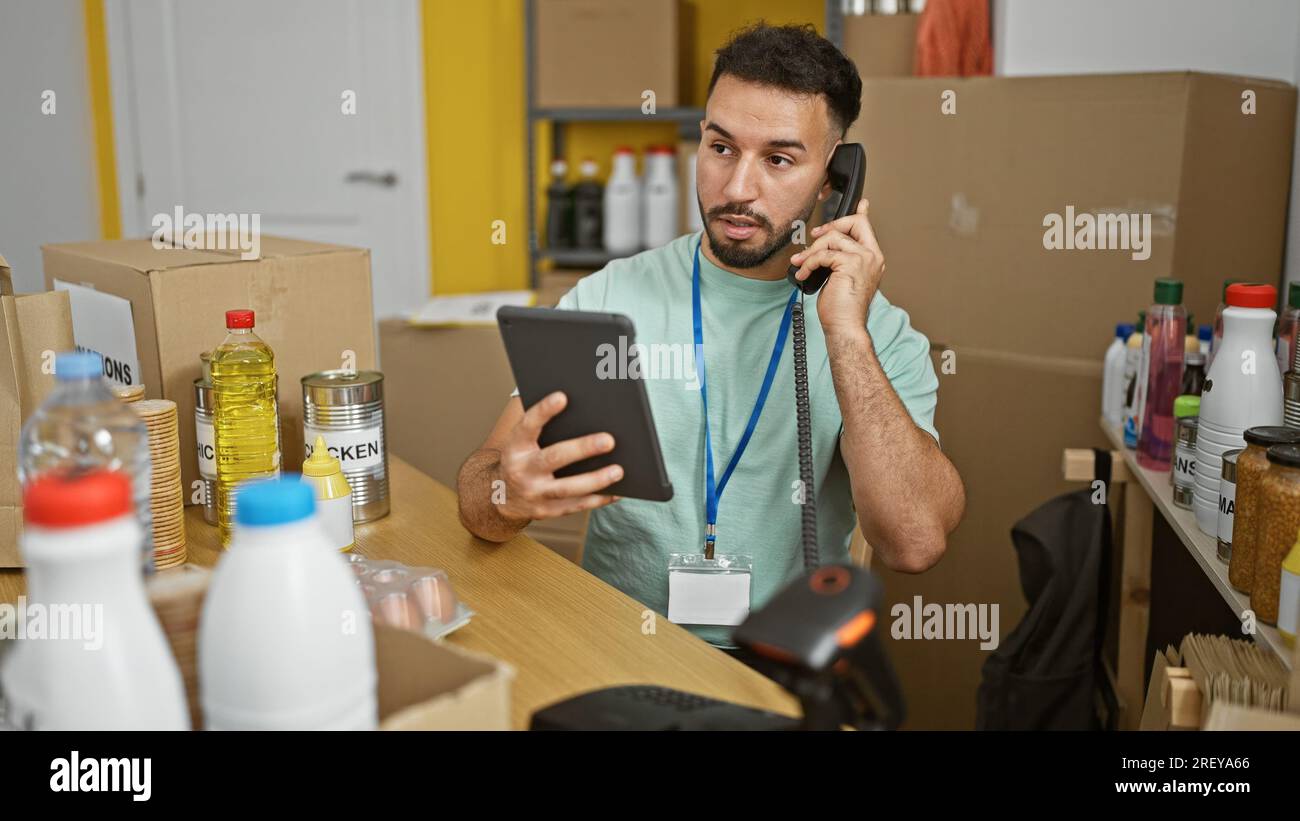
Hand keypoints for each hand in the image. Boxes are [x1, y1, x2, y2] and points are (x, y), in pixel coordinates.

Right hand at [494, 391, 622, 522]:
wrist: (501, 496)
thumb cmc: (522, 458)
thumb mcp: (521, 441)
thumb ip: (542, 426)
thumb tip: (580, 409)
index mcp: (516, 446)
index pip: (528, 425)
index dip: (544, 410)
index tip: (562, 397)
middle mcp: (522, 470)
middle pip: (554, 458)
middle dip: (582, 449)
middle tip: (609, 440)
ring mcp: (534, 493)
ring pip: (567, 488)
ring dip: (595, 480)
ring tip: (619, 471)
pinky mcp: (546, 511)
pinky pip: (576, 506)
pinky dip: (598, 499)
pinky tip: (617, 491)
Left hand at [788, 198, 884, 336]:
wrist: (844, 327)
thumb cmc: (841, 309)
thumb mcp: (840, 277)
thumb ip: (838, 259)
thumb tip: (827, 248)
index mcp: (872, 258)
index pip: (867, 227)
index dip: (860, 213)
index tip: (861, 203)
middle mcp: (872, 256)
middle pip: (854, 222)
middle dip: (832, 225)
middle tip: (815, 237)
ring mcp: (863, 259)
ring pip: (833, 238)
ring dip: (811, 252)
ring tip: (801, 265)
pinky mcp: (850, 265)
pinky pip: (823, 254)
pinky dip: (808, 263)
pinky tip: (803, 274)